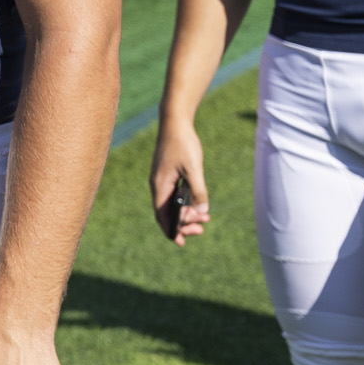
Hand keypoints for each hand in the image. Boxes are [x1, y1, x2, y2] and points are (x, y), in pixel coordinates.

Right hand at [149, 119, 211, 245]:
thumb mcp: (194, 169)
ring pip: (172, 204)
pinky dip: (185, 202)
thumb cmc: (183, 144)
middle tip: (203, 228)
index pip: (162, 216)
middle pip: (167, 213)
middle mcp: (158, 185)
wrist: (175, 122)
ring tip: (205, 218)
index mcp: (160, 186)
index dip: (171, 231)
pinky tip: (198, 203)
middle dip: (184, 223)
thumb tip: (202, 211)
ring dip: (187, 213)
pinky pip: (174, 195)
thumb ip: (198, 191)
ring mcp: (162, 179)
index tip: (182, 242)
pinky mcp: (167, 174)